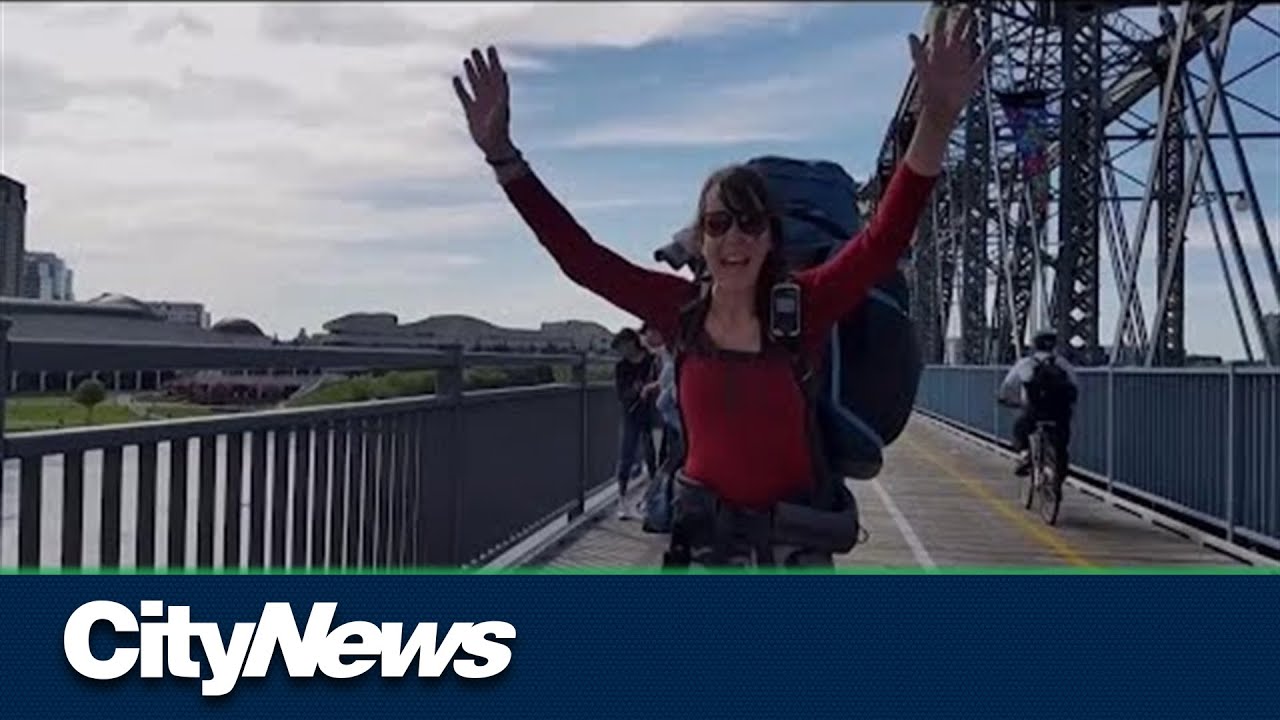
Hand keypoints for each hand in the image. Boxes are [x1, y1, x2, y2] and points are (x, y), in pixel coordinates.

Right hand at [452, 46, 515, 160]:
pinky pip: (465, 96)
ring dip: (471, 72)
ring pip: (475, 84)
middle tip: (475, 50)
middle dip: (481, 63)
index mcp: (499, 95)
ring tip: (467, 59)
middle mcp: (490, 97)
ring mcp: (481, 104)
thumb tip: (502, 82)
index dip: (494, 61)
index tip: (491, 48)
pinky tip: (455, 78)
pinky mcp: (471, 111)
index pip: (496, 74)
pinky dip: (460, 88)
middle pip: (485, 76)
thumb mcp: (500, 112)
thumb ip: (500, 97)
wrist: (492, 146)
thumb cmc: (499, 130)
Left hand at [908, 7, 993, 128]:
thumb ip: (917, 52)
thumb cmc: (930, 92)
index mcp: (939, 53)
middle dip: (962, 19)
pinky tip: (993, 44)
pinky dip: (989, 51)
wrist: (941, 108)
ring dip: (973, 31)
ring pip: (969, 42)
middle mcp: (951, 56)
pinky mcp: (973, 73)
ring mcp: (962, 63)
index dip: (942, 20)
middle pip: (957, 33)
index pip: (940, 31)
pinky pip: (982, 60)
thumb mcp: (922, 70)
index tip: (945, 9)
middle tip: (968, 7)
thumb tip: (910, 35)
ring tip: (978, 18)